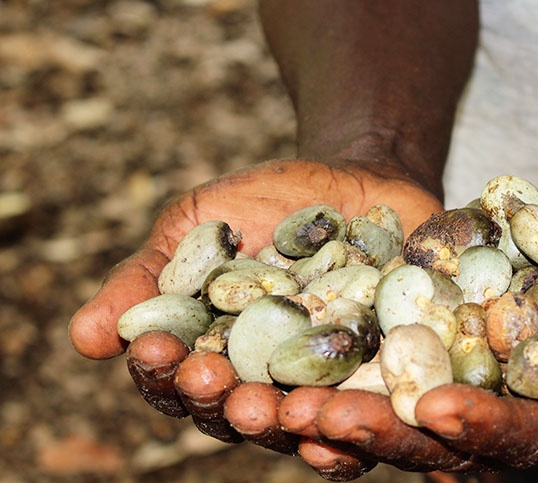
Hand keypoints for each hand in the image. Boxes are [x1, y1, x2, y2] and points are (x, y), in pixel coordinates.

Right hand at [68, 158, 442, 478]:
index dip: (162, 372)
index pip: (178, 379)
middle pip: (234, 414)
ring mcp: (325, 383)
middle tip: (216, 384)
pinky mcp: (380, 375)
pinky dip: (351, 430)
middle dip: (219, 402)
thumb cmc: (269, 201)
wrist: (358, 180)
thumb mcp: (198, 225)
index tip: (154, 351)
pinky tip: (339, 423)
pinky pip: (366, 414)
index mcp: (214, 352)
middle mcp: (266, 379)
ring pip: (296, 425)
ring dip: (279, 423)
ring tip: (269, 406)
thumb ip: (149, 278)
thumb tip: (83, 337)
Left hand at [281, 185, 537, 475]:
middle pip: (452, 441)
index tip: (442, 410)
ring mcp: (475, 378)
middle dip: (390, 434)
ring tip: (287, 405)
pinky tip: (292, 363)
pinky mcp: (441, 340)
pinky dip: (344, 366)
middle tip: (327, 419)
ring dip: (346, 412)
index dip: (489, 431)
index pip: (533, 439)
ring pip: (405, 411)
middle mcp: (520, 412)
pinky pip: (387, 361)